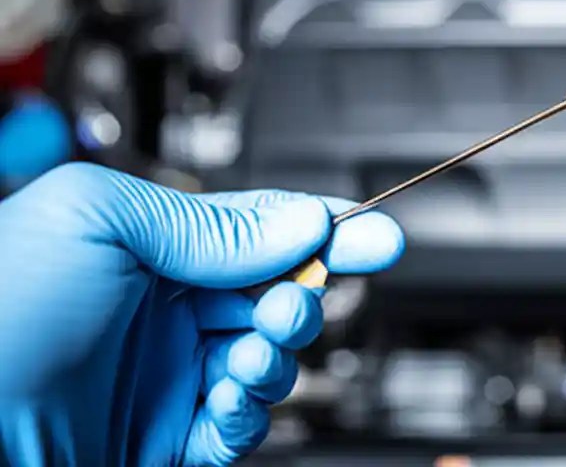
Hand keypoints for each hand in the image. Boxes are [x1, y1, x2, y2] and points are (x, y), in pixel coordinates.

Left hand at [0, 162, 403, 465]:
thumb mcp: (93, 221)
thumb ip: (204, 220)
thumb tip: (297, 223)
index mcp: (144, 247)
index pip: (256, 227)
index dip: (324, 227)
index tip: (377, 232)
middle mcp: (160, 310)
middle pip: (276, 290)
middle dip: (304, 293)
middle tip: (294, 301)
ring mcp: (167, 377)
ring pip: (270, 357)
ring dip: (278, 353)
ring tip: (252, 351)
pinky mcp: (170, 440)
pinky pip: (242, 424)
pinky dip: (250, 411)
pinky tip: (229, 398)